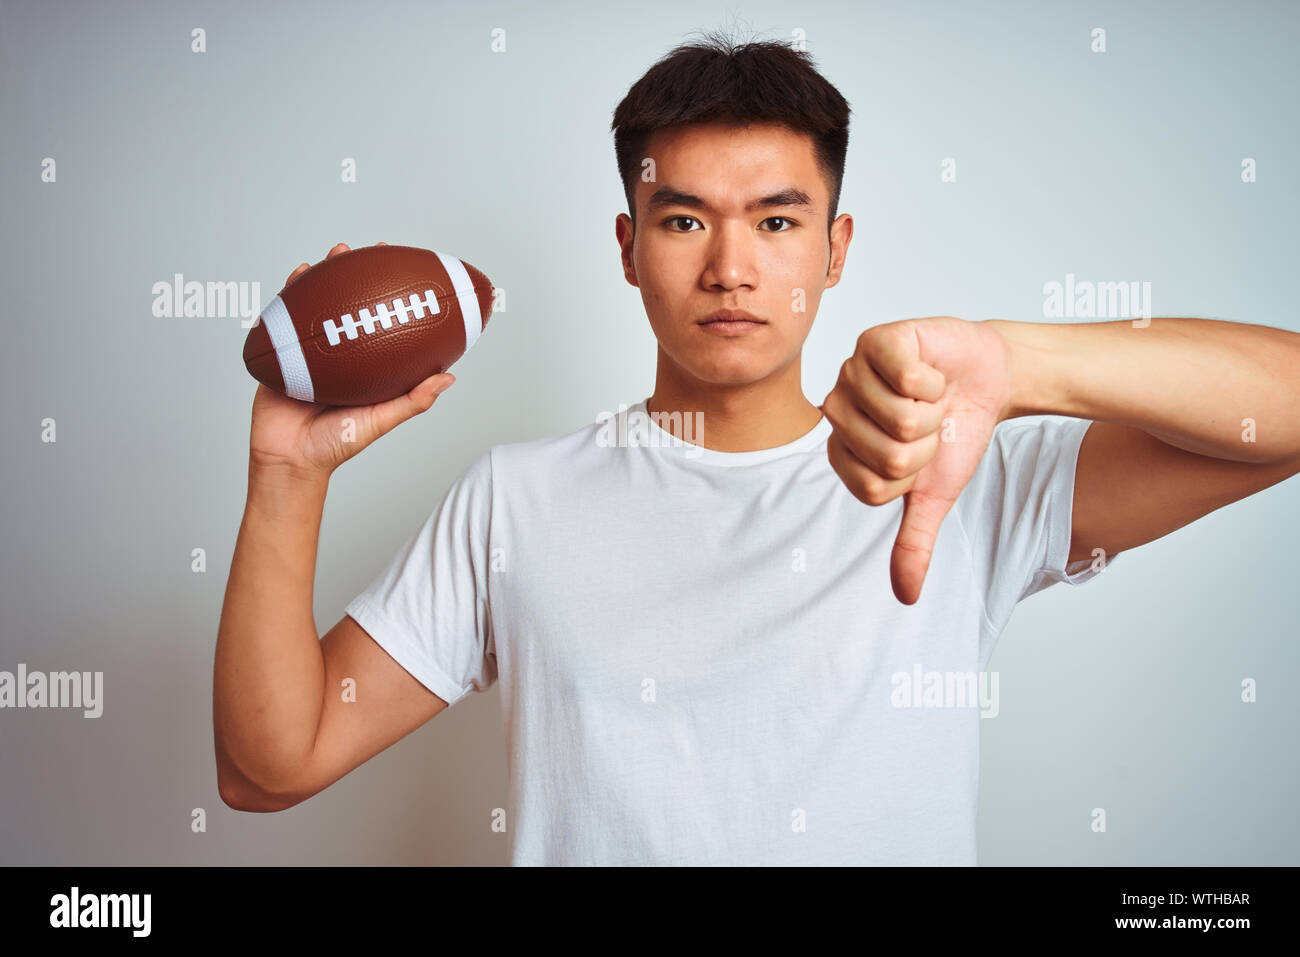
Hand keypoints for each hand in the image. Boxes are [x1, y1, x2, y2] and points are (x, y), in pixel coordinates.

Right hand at [247, 242, 455, 480]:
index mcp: (364, 364)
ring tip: (339, 252)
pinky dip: (291, 292)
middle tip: (378, 249)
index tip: (415, 273)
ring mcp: (308, 348)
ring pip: (319, 303)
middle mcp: (338, 351)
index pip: (383, 323)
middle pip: (351, 304)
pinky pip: (284, 316)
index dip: (398, 298)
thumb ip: (412, 401)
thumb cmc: (335, 446)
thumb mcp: (379, 421)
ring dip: (329, 273)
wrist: (289, 460)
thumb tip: (448, 378)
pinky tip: (300, 273)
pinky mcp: (279, 350)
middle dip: (363, 273)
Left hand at [820, 317, 1013, 604]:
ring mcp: (852, 370)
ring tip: (931, 397)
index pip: (872, 488)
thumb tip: (905, 597)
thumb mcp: (935, 494)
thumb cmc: (954, 433)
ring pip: (897, 419)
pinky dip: (934, 381)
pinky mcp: (878, 340)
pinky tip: (930, 372)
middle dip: (925, 446)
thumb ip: (913, 543)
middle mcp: (837, 408)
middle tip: (929, 423)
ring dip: (932, 412)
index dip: (911, 477)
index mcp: (841, 448)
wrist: (989, 380)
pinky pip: (907, 379)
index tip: (920, 456)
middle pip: (885, 456)